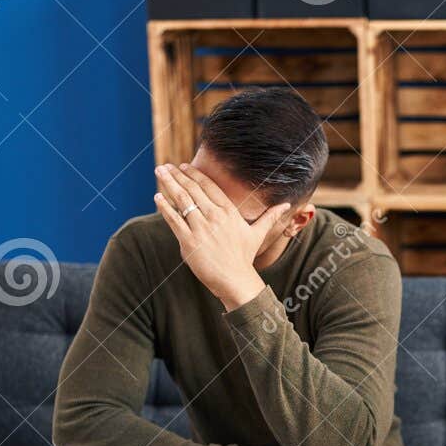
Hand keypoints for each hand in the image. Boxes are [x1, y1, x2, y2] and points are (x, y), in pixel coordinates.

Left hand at [155, 163, 289, 308]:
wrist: (235, 280)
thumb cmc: (245, 257)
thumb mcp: (258, 234)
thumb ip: (270, 216)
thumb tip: (287, 205)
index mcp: (229, 212)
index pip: (208, 186)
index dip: (194, 174)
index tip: (183, 166)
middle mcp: (214, 216)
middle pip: (192, 189)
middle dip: (177, 175)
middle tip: (165, 166)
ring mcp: (201, 228)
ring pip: (181, 200)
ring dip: (169, 184)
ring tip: (159, 172)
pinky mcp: (189, 241)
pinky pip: (174, 220)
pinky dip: (165, 206)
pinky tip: (158, 196)